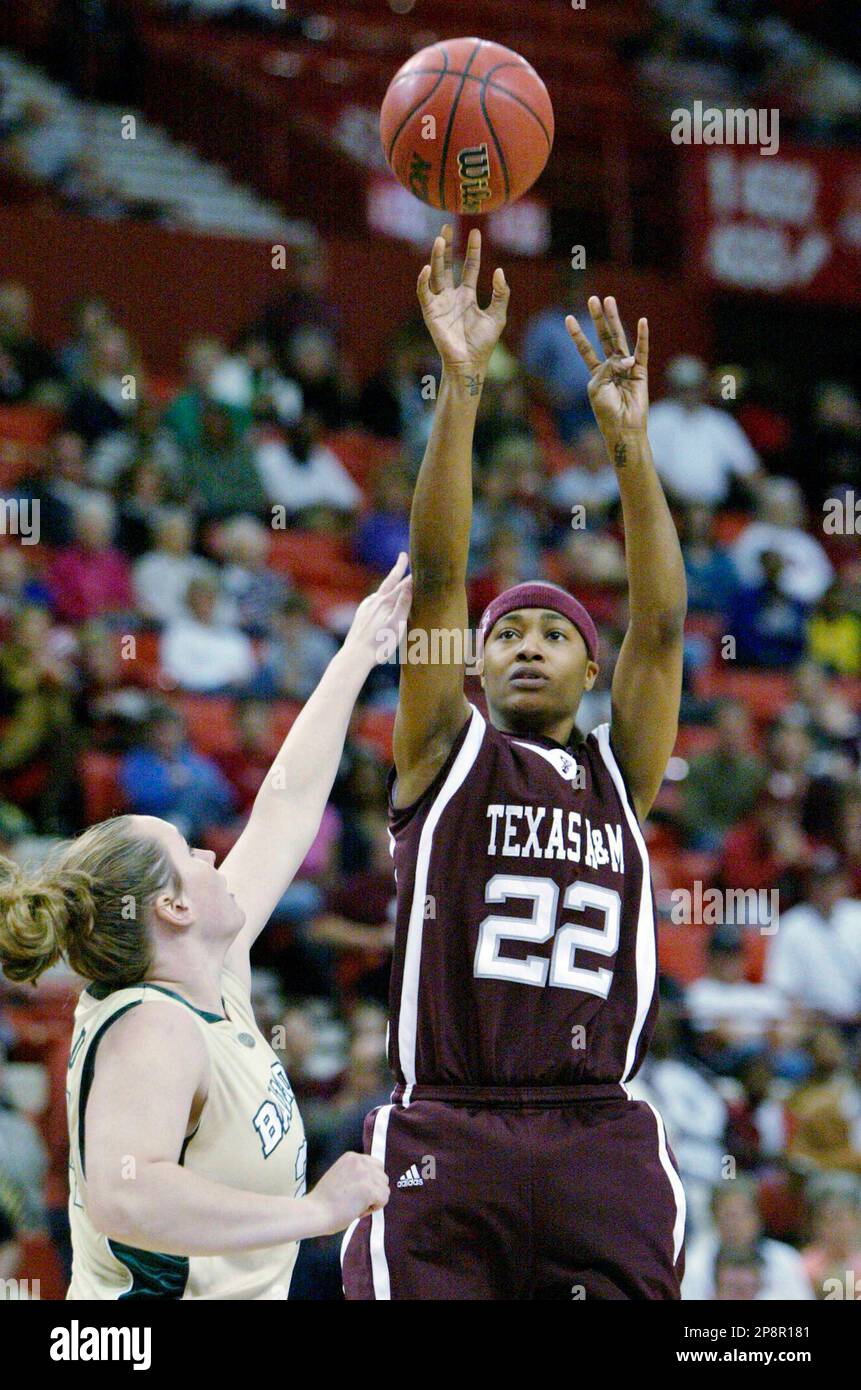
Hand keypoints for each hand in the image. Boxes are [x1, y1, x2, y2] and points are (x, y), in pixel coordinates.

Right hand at [305, 1151, 389, 1234]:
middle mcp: (361, 1160)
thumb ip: (355, 1174)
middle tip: (356, 1201)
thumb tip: (372, 1183)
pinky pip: (384, 1199)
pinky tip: (359, 1210)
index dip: (368, 1182)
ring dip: (374, 1200)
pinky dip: (374, 1208)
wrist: (315, 1211)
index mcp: (351, 1156)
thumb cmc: (324, 1200)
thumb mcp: (341, 1175)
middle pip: (382, 1176)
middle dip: (373, 1190)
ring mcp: (366, 1174)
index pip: (375, 1166)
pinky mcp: (370, 1189)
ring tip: (356, 1206)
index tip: (355, 1192)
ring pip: (384, 1189)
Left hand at [342, 551, 411, 670]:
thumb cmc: (379, 644)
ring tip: (395, 577)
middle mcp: (375, 601)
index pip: (402, 584)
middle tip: (404, 555)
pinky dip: (380, 595)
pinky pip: (373, 600)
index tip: (420, 564)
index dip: (412, 574)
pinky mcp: (361, 614)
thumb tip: (410, 585)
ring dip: (389, 582)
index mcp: (385, 603)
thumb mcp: (396, 625)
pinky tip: (379, 599)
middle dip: (398, 568)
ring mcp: (366, 607)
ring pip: (381, 590)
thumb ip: (403, 604)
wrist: (355, 655)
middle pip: (389, 581)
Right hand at [417, 224, 508, 377]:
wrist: (470, 363)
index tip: (476, 232)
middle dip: (448, 246)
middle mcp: (452, 296)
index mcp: (467, 295)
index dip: (473, 250)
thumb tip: (498, 270)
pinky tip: (427, 268)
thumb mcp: (498, 316)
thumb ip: (500, 293)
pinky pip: (424, 293)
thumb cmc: (483, 344)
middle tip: (447, 226)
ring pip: (436, 274)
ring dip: (437, 257)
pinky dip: (423, 281)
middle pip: (448, 265)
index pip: (469, 266)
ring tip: (440, 239)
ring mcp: (440, 303)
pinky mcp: (430, 312)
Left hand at [566, 297, 648, 457]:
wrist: (623, 428)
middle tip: (593, 299)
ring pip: (619, 338)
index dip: (577, 334)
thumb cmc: (607, 411)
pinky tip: (643, 322)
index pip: (585, 349)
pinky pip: (641, 351)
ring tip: (609, 301)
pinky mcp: (640, 372)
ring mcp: (626, 368)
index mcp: (596, 373)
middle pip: (603, 337)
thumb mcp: (598, 387)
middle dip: (598, 318)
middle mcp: (611, 367)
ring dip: (614, 319)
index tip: (568, 318)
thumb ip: (607, 368)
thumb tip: (624, 357)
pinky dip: (642, 337)